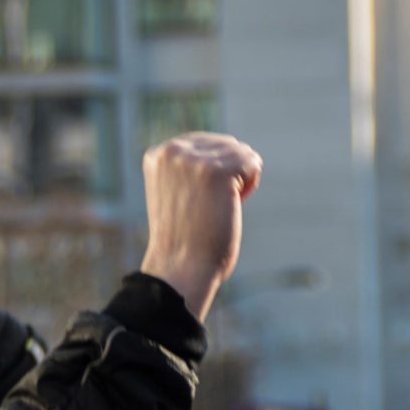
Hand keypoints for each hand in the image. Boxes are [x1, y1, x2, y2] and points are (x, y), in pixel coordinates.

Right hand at [139, 133, 259, 322]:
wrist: (181, 267)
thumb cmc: (184, 236)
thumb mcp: (176, 189)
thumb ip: (189, 165)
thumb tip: (232, 145)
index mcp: (157, 154)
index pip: (206, 142)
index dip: (212, 171)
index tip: (198, 198)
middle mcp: (171, 151)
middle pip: (226, 144)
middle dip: (229, 173)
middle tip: (211, 205)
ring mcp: (193, 160)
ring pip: (241, 152)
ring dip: (240, 180)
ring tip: (220, 205)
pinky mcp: (216, 171)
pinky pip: (252, 163)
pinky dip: (251, 184)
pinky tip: (233, 203)